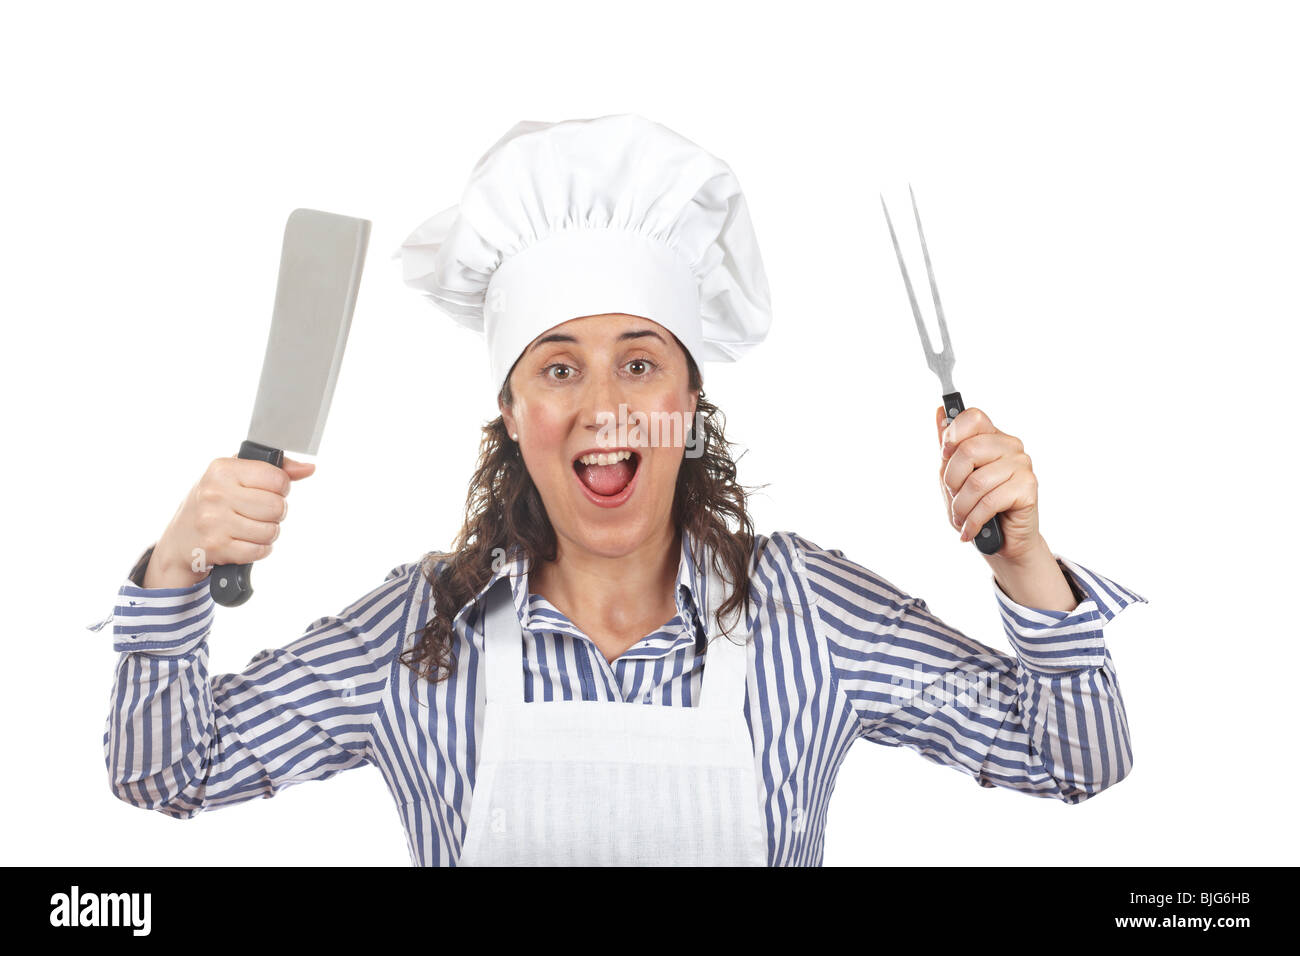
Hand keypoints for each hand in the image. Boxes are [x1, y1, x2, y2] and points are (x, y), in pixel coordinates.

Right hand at [144, 455, 315, 588]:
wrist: (180, 540)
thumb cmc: (214, 503)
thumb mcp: (235, 476)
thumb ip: (275, 469)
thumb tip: (308, 468)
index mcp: (222, 469)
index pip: (277, 478)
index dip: (280, 488)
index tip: (268, 492)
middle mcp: (215, 493)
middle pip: (277, 507)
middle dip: (275, 513)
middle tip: (259, 513)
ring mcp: (214, 521)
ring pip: (271, 530)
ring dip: (267, 533)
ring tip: (250, 528)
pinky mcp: (217, 547)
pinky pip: (260, 550)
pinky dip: (259, 549)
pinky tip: (243, 542)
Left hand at [935, 406, 1041, 562]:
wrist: (1003, 542)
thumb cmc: (977, 507)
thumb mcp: (954, 476)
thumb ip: (948, 446)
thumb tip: (940, 412)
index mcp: (993, 437)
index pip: (973, 417)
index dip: (953, 435)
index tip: (945, 456)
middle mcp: (1011, 446)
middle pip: (969, 449)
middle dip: (952, 480)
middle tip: (954, 497)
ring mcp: (1022, 465)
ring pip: (977, 481)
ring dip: (961, 507)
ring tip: (961, 518)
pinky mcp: (1028, 487)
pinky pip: (990, 501)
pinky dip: (974, 520)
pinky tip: (971, 529)